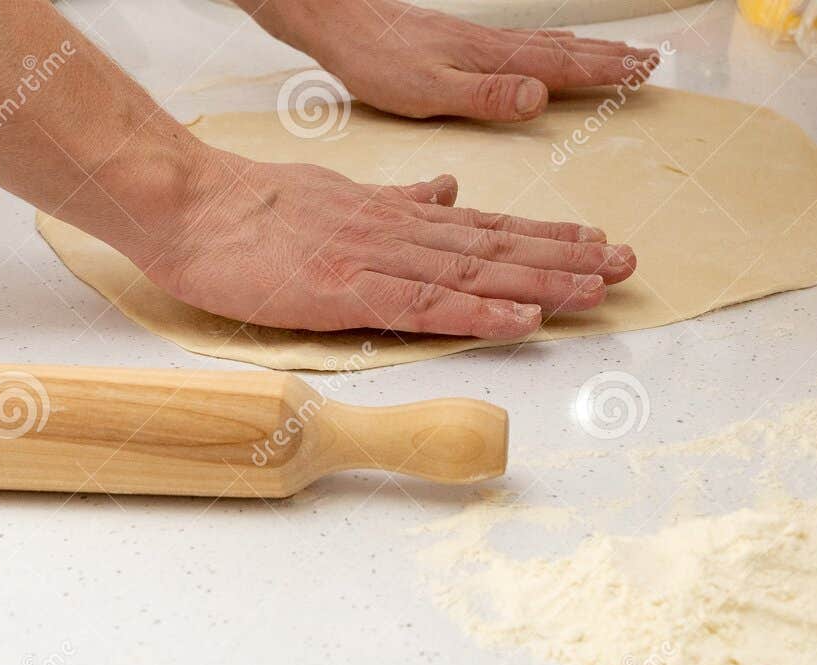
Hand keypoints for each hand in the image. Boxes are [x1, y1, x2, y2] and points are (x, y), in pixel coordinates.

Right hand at [137, 152, 635, 336]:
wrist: (190, 206)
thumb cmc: (253, 208)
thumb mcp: (340, 197)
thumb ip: (399, 201)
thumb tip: (449, 191)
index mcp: (395, 217)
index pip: (483, 228)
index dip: (543, 237)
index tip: (594, 244)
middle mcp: (399, 234)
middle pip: (495, 247)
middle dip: (565, 258)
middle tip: (626, 266)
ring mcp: (377, 261)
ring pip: (474, 274)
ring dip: (540, 283)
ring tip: (598, 289)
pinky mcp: (348, 292)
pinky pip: (426, 307)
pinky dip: (480, 314)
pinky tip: (524, 321)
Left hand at [248, 0, 659, 120]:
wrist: (341, 23)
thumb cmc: (377, 61)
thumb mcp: (428, 90)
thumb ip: (486, 96)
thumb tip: (538, 96)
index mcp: (491, 62)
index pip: (562, 67)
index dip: (605, 72)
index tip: (642, 71)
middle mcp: (492, 47)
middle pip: (565, 52)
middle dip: (609, 59)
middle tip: (649, 63)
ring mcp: (480, 44)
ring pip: (547, 46)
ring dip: (588, 52)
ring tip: (619, 55)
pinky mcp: (464, 45)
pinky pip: (525, 47)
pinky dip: (553, 49)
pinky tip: (553, 55)